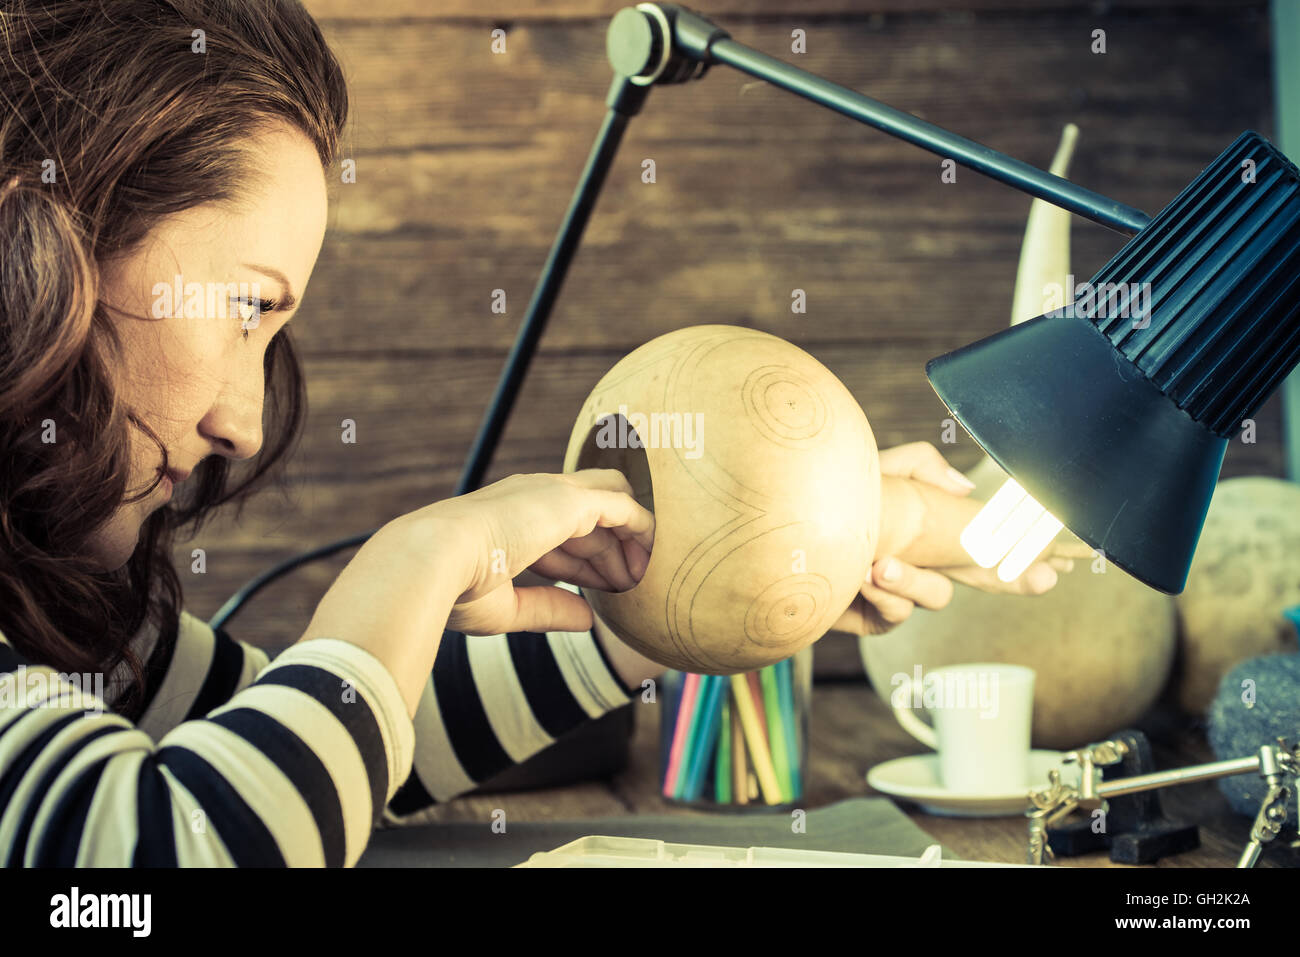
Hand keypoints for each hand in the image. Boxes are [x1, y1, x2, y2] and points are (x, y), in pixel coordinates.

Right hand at [301, 469, 652, 718]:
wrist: (432, 560)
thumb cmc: (452, 589)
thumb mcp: (507, 605)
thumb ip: (549, 608)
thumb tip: (588, 619)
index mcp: (509, 517)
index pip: (559, 531)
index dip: (583, 563)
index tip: (596, 593)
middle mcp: (532, 497)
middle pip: (591, 511)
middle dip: (611, 548)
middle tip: (628, 585)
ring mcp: (552, 493)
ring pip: (613, 500)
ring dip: (631, 538)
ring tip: (643, 575)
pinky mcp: (570, 500)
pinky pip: (623, 507)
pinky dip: (641, 528)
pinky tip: (653, 554)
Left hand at [833, 442, 1088, 635]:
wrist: (775, 539)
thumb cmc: (816, 497)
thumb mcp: (874, 467)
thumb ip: (924, 469)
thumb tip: (965, 490)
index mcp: (910, 516)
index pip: (971, 528)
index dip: (1012, 538)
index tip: (1050, 543)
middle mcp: (905, 550)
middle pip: (973, 570)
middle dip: (1012, 573)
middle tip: (1047, 576)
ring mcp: (890, 585)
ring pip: (938, 593)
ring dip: (914, 581)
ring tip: (878, 565)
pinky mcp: (872, 615)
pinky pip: (902, 614)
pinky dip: (886, 597)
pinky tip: (861, 581)